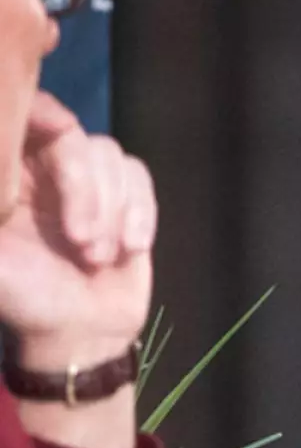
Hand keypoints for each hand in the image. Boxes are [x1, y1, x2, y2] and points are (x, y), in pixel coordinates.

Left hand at [0, 92, 155, 371]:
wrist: (80, 333)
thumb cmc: (25, 298)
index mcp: (9, 173)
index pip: (28, 115)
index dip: (46, 119)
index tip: (58, 137)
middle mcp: (45, 168)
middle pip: (74, 139)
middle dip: (84, 193)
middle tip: (80, 244)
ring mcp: (90, 182)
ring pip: (110, 158)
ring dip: (112, 211)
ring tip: (98, 258)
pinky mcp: (128, 199)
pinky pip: (140, 180)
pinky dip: (141, 214)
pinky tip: (131, 248)